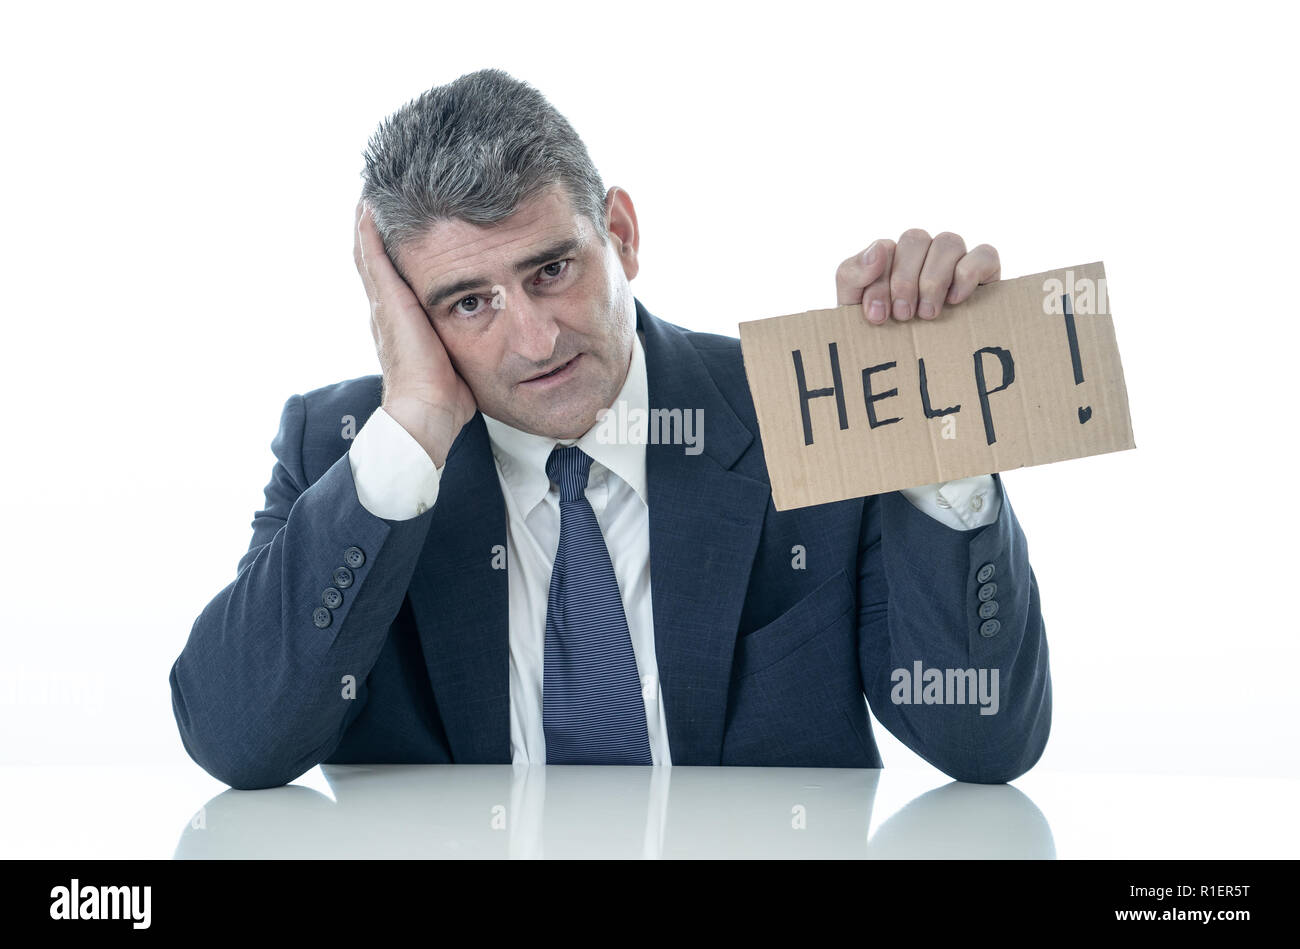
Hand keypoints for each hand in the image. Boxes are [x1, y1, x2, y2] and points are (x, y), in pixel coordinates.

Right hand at [353, 197, 476, 467]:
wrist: (426, 414)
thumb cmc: (448, 396)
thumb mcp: (460, 355)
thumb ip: (467, 338)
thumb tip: (493, 330)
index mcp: (404, 321)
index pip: (396, 276)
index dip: (394, 249)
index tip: (399, 222)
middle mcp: (388, 310)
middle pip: (377, 258)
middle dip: (377, 228)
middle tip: (378, 195)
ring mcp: (384, 305)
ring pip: (369, 253)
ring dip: (369, 222)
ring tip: (371, 191)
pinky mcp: (387, 304)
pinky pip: (373, 260)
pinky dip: (368, 234)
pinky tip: (367, 207)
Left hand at [835, 229, 1000, 324]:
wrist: (911, 367)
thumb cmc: (883, 334)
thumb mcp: (854, 306)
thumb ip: (852, 274)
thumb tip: (879, 249)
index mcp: (890, 257)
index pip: (884, 249)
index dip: (879, 281)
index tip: (877, 315)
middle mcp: (922, 252)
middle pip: (915, 238)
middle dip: (905, 281)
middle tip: (903, 316)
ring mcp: (954, 258)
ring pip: (948, 242)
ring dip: (933, 280)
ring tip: (927, 314)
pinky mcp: (984, 269)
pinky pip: (984, 254)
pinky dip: (967, 275)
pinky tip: (954, 301)